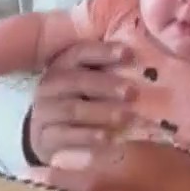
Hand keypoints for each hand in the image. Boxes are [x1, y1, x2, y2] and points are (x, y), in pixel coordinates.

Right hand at [24, 40, 137, 164]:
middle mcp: (50, 86)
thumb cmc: (77, 103)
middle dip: (106, 85)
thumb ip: (107, 73)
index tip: (129, 54)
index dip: (104, 52)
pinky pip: (66, 136)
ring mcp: (45, 112)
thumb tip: (144, 65)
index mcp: (62, 66)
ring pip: (73, 109)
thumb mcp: (87, 83)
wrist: (46, 135)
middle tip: (132, 92)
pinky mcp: (45, 137)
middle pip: (78, 81)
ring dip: (102, 113)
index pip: (81, 53)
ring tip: (126, 117)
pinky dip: (88, 137)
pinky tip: (108, 138)